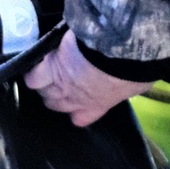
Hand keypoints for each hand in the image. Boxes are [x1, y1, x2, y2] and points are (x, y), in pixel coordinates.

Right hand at [25, 30, 154, 126]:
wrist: (119, 50)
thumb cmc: (133, 68)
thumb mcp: (137, 83)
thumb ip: (127, 87)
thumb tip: (133, 83)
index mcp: (96, 105)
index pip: (79, 118)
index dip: (77, 111)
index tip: (78, 103)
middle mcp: (74, 98)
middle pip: (54, 103)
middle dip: (57, 94)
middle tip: (61, 79)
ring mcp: (60, 83)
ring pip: (41, 91)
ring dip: (42, 82)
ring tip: (44, 70)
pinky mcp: (50, 66)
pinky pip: (32, 75)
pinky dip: (32, 70)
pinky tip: (35, 63)